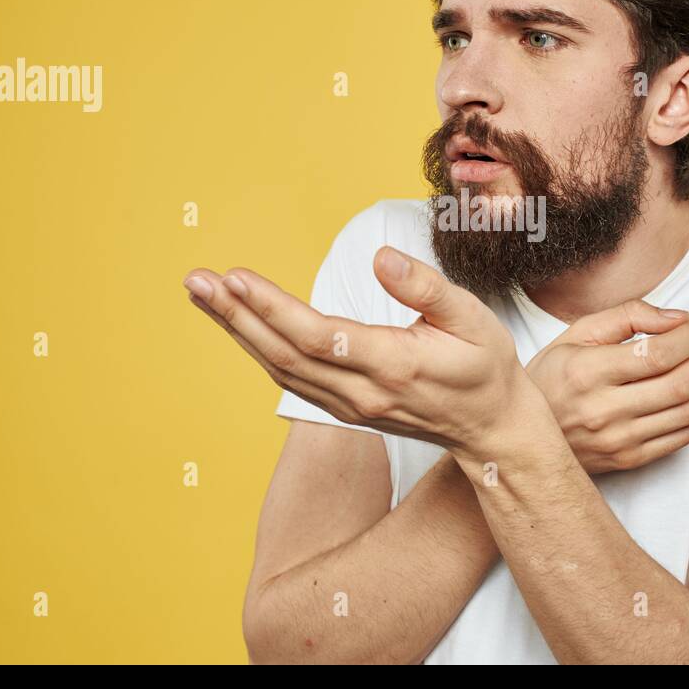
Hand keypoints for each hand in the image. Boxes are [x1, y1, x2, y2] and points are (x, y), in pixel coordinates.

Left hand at [182, 247, 553, 458]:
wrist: (493, 431)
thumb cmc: (487, 368)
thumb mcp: (474, 319)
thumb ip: (427, 288)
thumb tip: (380, 257)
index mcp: (394, 366)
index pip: (318, 337)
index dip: (271, 309)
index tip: (235, 278)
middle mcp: (363, 393)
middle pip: (284, 354)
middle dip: (235, 316)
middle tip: (195, 281)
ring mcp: (350, 407)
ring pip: (281, 369)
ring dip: (239, 332)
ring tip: (204, 295)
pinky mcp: (345, 410)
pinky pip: (292, 379)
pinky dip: (260, 349)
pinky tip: (240, 325)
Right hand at [525, 301, 688, 474]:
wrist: (520, 434)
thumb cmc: (551, 376)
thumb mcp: (577, 334)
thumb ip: (629, 316)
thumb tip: (679, 318)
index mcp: (587, 372)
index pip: (659, 354)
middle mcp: (603, 411)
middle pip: (680, 384)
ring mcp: (617, 441)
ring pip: (687, 412)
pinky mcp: (627, 461)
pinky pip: (680, 438)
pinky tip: (683, 394)